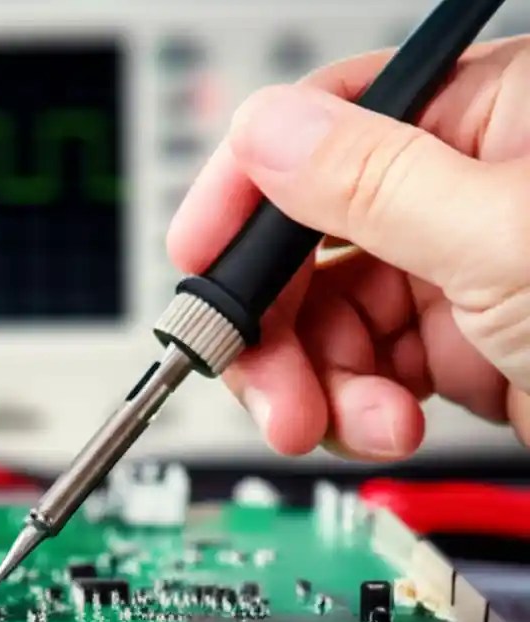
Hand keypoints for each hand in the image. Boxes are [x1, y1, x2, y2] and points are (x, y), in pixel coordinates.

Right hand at [168, 37, 529, 460]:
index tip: (198, 257)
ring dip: (317, 379)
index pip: (326, 125)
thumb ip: (375, 184)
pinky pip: (367, 370)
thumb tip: (267, 133)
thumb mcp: (510, 241)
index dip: (247, 191)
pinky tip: (387, 425)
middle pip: (309, 238)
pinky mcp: (465, 351)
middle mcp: (465, 190)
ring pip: (328, 316)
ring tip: (354, 421)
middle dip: (277, 320)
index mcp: (491, 121)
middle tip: (253, 374)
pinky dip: (358, 409)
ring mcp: (462, 273)